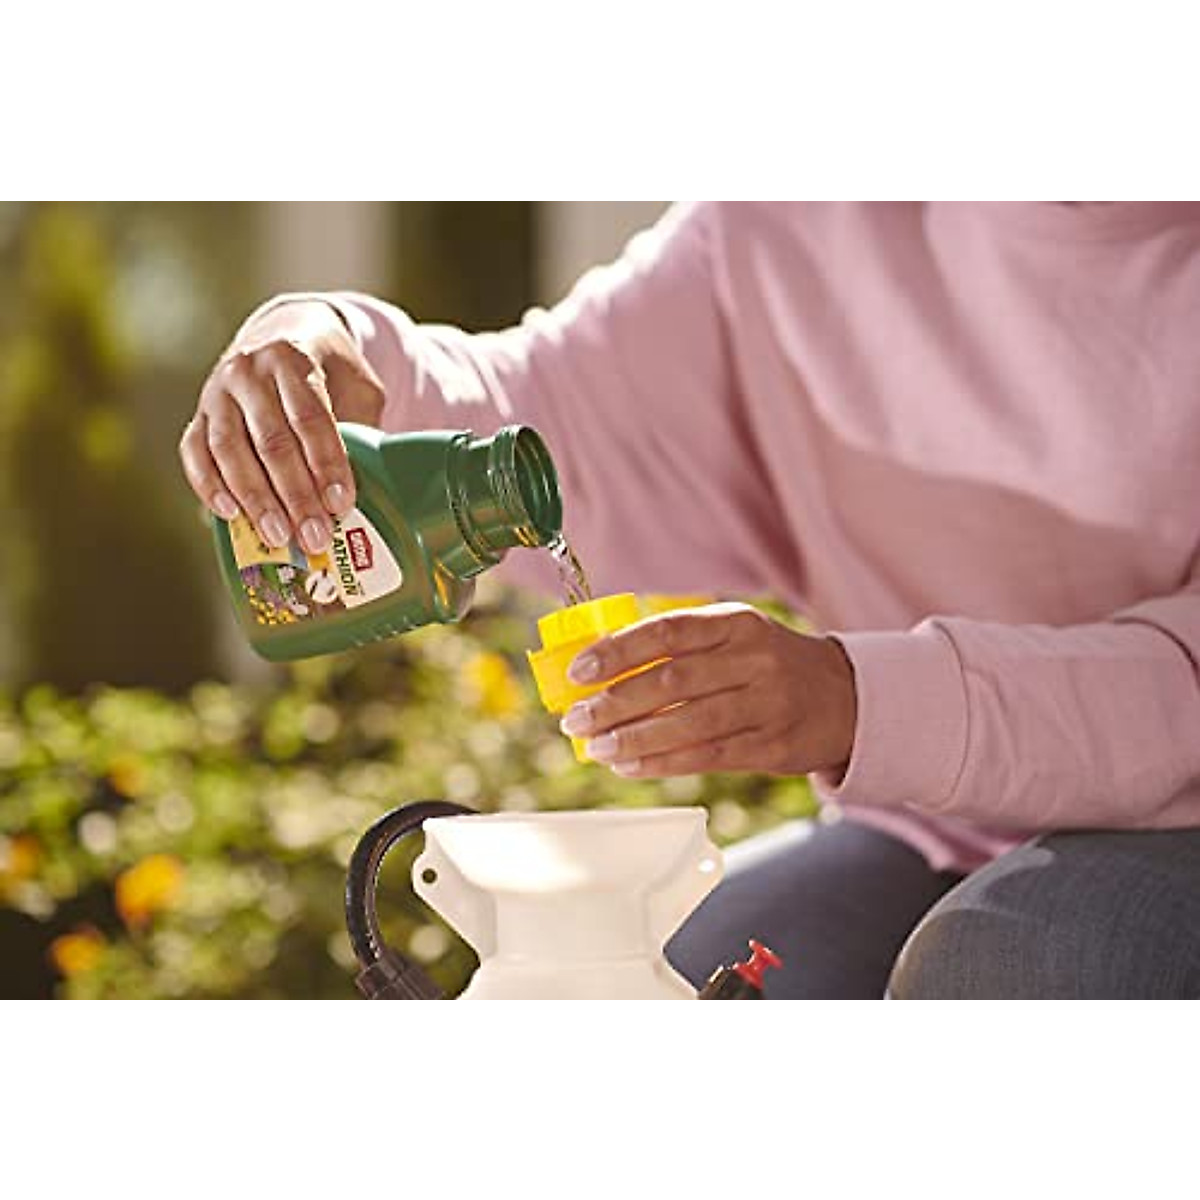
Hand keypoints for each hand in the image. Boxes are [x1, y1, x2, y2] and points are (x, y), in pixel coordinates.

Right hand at [179, 299, 384, 553]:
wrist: (282, 333)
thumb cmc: (330, 372)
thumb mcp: (358, 385)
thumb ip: (364, 425)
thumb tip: (366, 486)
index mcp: (293, 357)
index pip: (310, 417)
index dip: (326, 464)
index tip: (341, 504)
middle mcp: (248, 370)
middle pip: (272, 440)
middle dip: (295, 494)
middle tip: (313, 536)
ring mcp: (217, 392)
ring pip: (230, 450)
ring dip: (255, 499)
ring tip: (279, 537)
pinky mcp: (198, 414)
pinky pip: (194, 452)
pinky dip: (209, 485)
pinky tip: (230, 515)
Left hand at [560, 603, 856, 778]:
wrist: (843, 697)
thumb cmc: (766, 664)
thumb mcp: (733, 638)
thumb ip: (678, 649)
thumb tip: (599, 672)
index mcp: (736, 623)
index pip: (667, 632)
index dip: (617, 652)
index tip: (578, 671)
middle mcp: (754, 660)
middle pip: (672, 681)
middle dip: (614, 703)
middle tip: (575, 719)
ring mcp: (767, 704)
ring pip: (688, 724)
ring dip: (634, 739)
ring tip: (597, 748)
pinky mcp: (773, 746)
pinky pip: (708, 756)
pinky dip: (662, 762)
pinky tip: (630, 765)